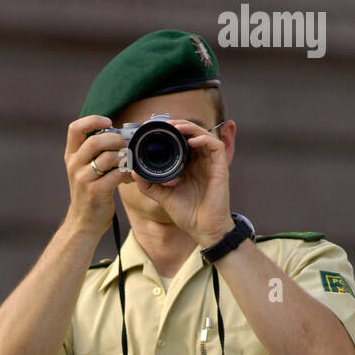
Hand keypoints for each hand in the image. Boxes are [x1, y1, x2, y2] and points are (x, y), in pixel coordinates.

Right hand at [64, 115, 128, 239]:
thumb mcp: (84, 171)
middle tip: (124, 146)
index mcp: (71, 157)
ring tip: (128, 164)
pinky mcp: (96, 192)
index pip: (75, 128)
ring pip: (108, 157)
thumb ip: (94, 153)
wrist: (83, 223)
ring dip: (124, 158)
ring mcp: (83, 179)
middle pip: (95, 141)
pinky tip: (128, 178)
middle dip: (115, 140)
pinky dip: (127, 174)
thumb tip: (119, 135)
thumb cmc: (89, 193)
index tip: (108, 122)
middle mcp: (74, 166)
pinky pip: (117, 174)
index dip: (93, 120)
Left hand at [130, 119, 233, 247]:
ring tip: (176, 127)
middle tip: (165, 124)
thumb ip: (149, 184)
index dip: (172, 132)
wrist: (203, 229)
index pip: (182, 141)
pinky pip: (215, 146)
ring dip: (190, 128)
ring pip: (204, 135)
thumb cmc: (187, 214)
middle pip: (192, 133)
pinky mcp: (220, 167)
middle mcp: (200, 161)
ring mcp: (211, 163)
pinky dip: (204, 139)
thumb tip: (134, 172)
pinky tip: (192, 141)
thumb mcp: (162, 196)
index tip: (156, 129)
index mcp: (188, 165)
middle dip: (179, 125)